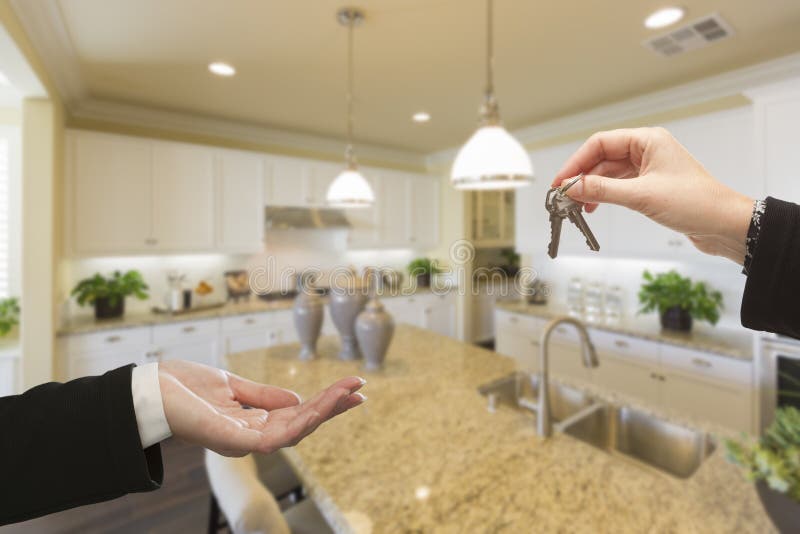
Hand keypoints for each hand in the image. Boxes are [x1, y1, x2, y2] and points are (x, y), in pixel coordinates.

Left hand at [157, 360, 365, 456]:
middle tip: (361, 390)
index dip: (324, 403)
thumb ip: (262, 395)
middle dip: (332, 407)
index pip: (297, 415)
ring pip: (293, 432)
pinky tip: (316, 409)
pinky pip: (273, 438)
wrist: (147, 388)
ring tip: (347, 394)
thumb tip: (296, 400)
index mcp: (252, 422)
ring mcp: (242, 440)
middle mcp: (250, 435)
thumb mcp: (230, 385)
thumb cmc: (182, 387)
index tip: (351, 387)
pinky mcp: (232, 440)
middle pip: (301, 424)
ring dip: (322, 412)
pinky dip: (298, 424)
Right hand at [551, 127, 753, 263]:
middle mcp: (647, 150)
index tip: (562, 181)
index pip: (601, 143)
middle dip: (582, 176)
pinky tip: (594, 206)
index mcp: (648, 140)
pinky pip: (619, 186)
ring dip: (592, 188)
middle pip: (602, 157)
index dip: (577, 162)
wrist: (723, 224)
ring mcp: (649, 168)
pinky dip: (604, 195)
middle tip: (564, 195)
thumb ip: (603, 190)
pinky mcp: (650, 186)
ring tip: (577, 205)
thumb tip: (573, 187)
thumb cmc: (695, 202)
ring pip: (609, 173)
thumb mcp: (641, 196)